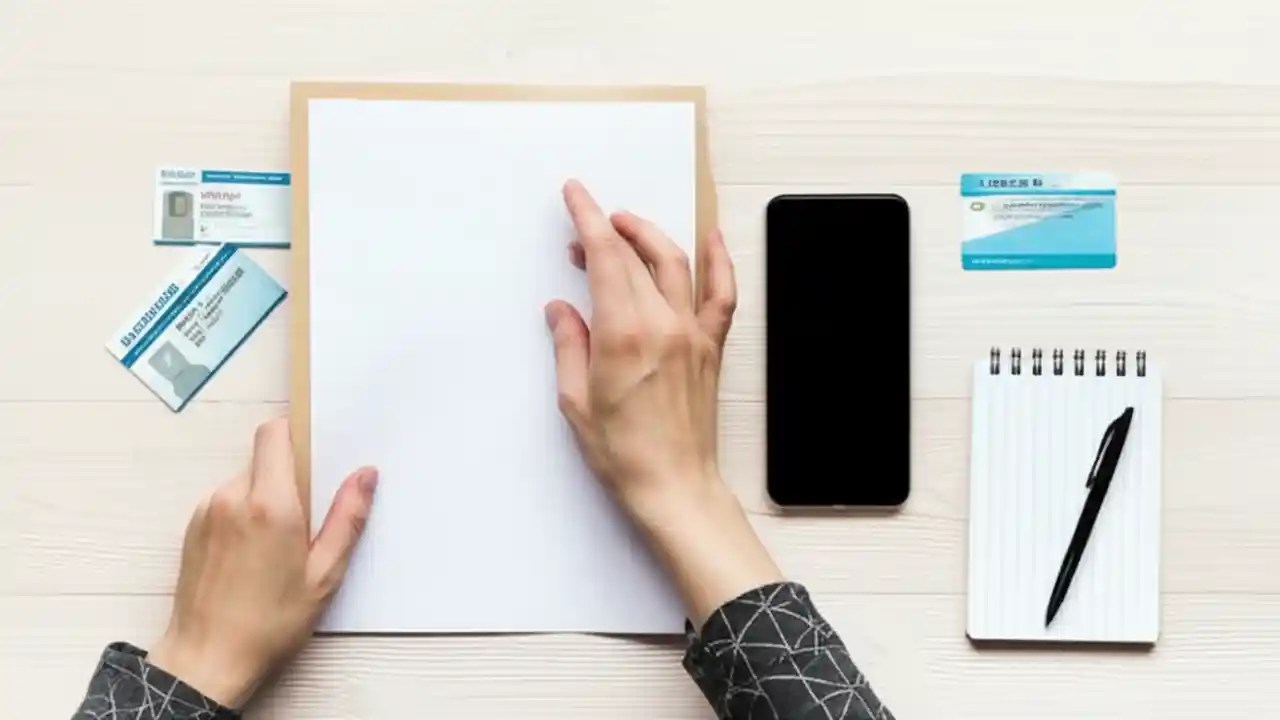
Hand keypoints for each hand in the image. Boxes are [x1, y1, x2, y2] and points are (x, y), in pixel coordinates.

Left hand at [147, 418, 376, 707]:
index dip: (296, 434)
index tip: (315, 455)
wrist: (207, 659)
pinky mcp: (193, 528)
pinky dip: (244, 516)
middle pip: (264, 458)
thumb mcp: (324, 574)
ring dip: (265, 498)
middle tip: (306, 519)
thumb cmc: (269, 623)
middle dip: (288, 476)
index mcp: (270, 504)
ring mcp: (207, 512)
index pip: (274, 434)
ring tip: (279, 546)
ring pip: (245, 481)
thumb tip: (365, 476)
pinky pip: (226, 502)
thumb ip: (348, 519)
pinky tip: (255, 555)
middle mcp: (232, 498)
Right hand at [546, 180, 780, 624]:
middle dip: (606, 230)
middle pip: (635, 256)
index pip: (604, 257)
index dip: (588, 219)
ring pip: (675, 263)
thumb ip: (570, 345)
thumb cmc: (624, 454)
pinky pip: (722, 294)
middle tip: (584, 227)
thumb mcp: (576, 401)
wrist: (674, 487)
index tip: (576, 196)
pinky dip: (719, 261)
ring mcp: (693, 333)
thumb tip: (561, 310)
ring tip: (626, 224)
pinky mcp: (711, 348)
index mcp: (624, 335)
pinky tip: (711, 238)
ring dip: (649, 235)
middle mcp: (663, 325)